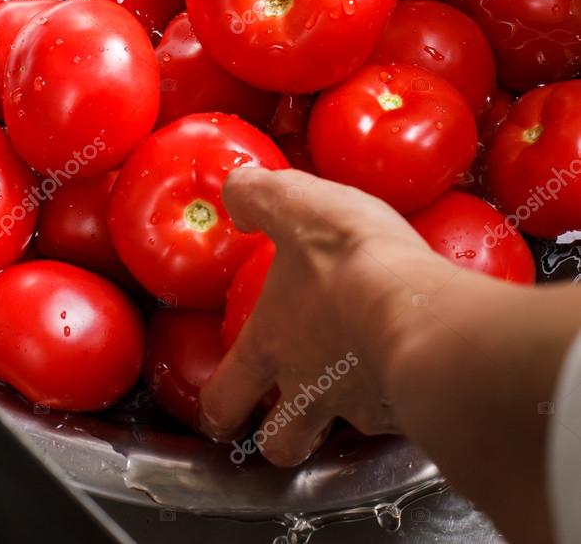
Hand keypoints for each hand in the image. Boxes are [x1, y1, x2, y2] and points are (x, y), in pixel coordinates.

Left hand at [199, 167, 452, 466]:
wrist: (421, 308)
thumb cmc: (351, 260)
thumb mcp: (295, 205)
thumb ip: (257, 196)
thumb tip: (234, 193)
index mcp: (271, 346)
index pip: (224, 398)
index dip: (216, 408)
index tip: (217, 411)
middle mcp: (310, 389)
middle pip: (279, 444)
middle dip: (275, 437)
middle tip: (279, 423)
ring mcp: (362, 407)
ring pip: (342, 437)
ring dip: (341, 420)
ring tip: (354, 395)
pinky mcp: (410, 411)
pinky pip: (398, 417)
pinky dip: (398, 400)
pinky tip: (408, 371)